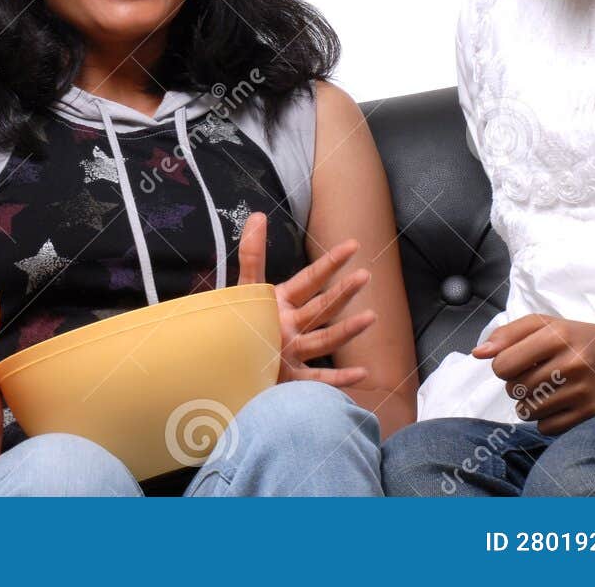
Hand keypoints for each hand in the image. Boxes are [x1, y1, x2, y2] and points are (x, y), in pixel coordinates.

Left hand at [238, 212, 374, 385]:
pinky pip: (318, 379)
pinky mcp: (289, 378)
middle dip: (342, 292)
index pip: (310, 279)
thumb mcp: (244, 286)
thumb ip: (251, 253)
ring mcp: (293, 352)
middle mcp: (292, 327)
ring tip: (371, 317)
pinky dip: (340, 380)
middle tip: (365, 275)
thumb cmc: (236, 322)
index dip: (330, 262)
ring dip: (348, 330)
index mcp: (282, 304)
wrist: (223, 362)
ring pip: (324, 340)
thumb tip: (257, 214)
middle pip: (322, 307)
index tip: (353, 245)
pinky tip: (363, 374)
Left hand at [474, 313, 594, 433]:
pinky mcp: (591, 412)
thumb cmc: (570, 337)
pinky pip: (546, 428)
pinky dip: (543, 419)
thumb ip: (505, 334)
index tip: (513, 363)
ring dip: (527, 402)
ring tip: (544, 388)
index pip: (503, 365)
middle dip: (515, 384)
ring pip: (528, 410)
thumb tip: (478, 353)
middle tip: (532, 375)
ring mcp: (583, 390)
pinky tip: (556, 402)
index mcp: (555, 336)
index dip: (501, 366)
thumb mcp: (539, 324)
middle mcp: (572, 363)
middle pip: (514, 389)